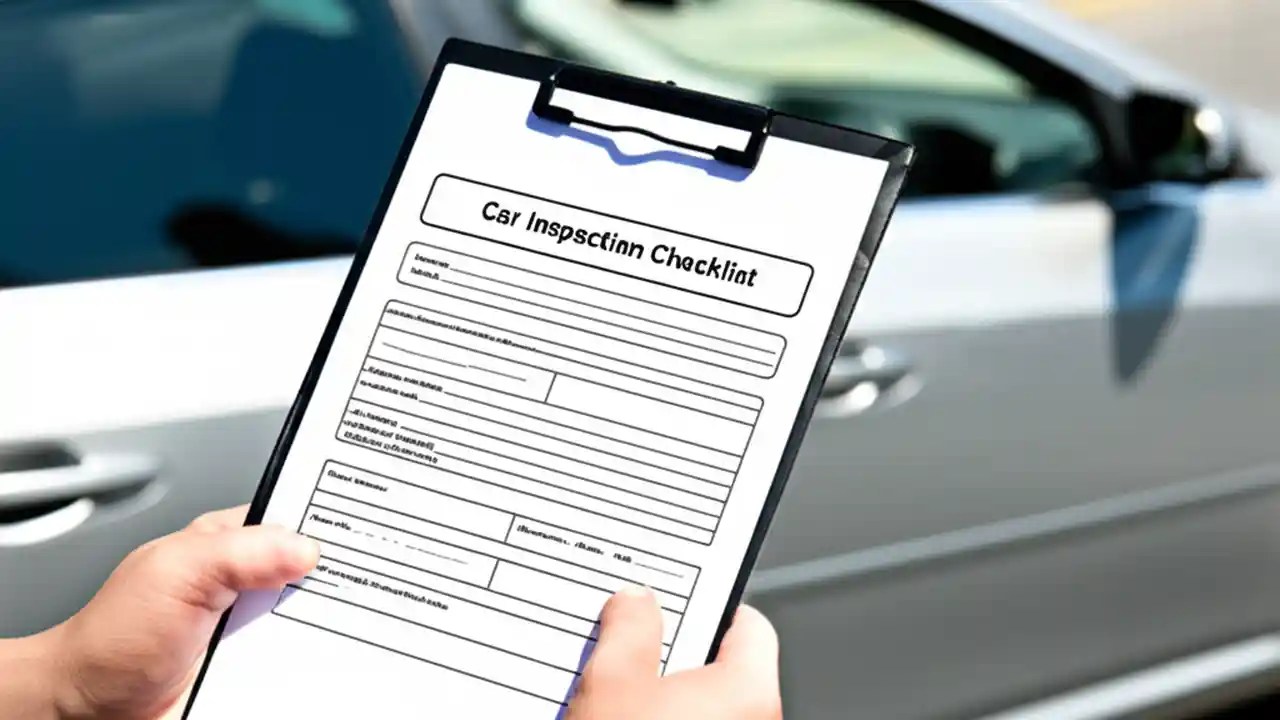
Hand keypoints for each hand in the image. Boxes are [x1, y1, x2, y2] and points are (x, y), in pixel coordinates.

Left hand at [0, 505, 318, 719]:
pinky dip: (308, 672)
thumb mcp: (175, 572)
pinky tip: (302, 670)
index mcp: (231, 543)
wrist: (88, 710)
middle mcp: (249, 584)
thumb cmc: (112, 639)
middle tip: (325, 598)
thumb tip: (304, 547)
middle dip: (330, 589)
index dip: (331, 525)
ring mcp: (256, 631)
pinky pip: (301, 669)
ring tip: (299, 640)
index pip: (298, 518)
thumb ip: (238, 551)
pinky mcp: (258, 673)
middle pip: (316, 578)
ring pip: (315, 626)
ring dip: (319, 635)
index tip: (359, 539)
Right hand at [567, 587, 781, 718]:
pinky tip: (616, 714)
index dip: (708, 601)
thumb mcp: (614, 679)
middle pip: (718, 663)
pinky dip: (657, 715)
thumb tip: (635, 601)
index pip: (748, 622)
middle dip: (670, 647)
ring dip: (659, 688)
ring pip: (697, 700)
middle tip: (628, 636)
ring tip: (612, 684)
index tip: (674, 593)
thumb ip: (629, 627)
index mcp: (749, 690)